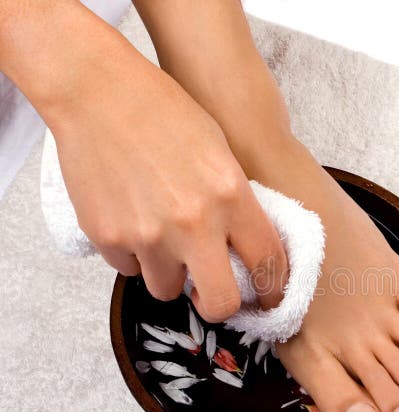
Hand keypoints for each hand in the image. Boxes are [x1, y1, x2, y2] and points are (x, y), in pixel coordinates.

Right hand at [0, 1, 287, 321]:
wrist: (97, 91)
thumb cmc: (164, 112)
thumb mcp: (221, 152)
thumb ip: (236, 204)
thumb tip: (244, 249)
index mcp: (231, 196)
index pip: (267, 264)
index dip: (271, 289)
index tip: (267, 295)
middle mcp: (193, 223)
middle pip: (221, 302)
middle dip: (220, 304)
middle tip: (212, 292)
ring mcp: (148, 234)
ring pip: (167, 290)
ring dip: (170, 275)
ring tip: (164, 242)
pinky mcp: (108, 236)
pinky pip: (128, 269)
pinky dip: (133, 256)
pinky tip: (132, 222)